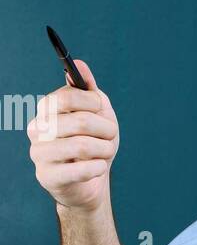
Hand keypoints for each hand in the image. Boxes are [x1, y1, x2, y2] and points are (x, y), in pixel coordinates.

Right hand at [27, 58, 118, 211]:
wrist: (91, 180)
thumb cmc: (93, 143)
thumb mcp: (97, 113)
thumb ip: (88, 88)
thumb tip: (79, 64)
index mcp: (46, 109)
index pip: (66, 97)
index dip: (92, 103)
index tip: (101, 109)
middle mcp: (38, 129)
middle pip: (79, 121)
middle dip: (105, 129)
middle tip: (110, 135)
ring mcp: (39, 154)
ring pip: (82, 146)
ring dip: (104, 149)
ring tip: (105, 153)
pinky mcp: (47, 177)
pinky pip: (80, 170)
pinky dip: (98, 167)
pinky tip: (99, 167)